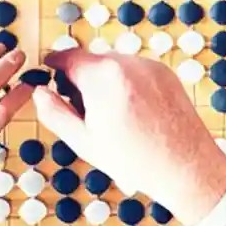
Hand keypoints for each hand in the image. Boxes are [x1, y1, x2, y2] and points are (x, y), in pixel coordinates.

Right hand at [32, 51, 225, 225]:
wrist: (186, 167)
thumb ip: (55, 113)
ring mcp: (149, 65)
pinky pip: (134, 70)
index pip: (67, 58)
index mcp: (103, 77)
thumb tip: (38, 93)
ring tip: (111, 117)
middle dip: (81, 80)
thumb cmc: (134, 159)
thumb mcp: (84, 142)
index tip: (48, 74)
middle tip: (83, 111)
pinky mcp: (165, 72)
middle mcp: (126, 63)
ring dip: (104, 82)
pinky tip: (132, 113)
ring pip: (113, 65)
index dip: (54, 66)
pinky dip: (126, 84)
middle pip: (90, 61)